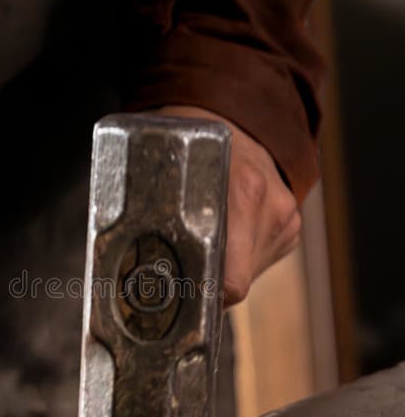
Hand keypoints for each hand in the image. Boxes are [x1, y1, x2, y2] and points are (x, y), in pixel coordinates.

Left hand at [150, 106, 301, 305]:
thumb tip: (125, 273)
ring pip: (246, 273)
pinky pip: (257, 260)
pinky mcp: (290, 226)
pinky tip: (221, 237)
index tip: (177, 300)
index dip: (203, 297)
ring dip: (221, 269)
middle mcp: (271, 206)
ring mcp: (286, 217)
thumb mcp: (162, 169)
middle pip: (237, 280)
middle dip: (207, 284)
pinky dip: (235, 258)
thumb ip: (153, 216)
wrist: (236, 117)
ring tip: (198, 246)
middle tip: (174, 276)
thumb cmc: (188, 144)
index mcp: (243, 191)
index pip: (232, 279)